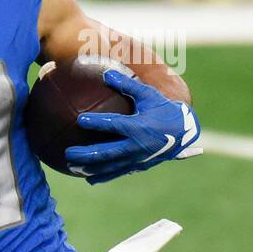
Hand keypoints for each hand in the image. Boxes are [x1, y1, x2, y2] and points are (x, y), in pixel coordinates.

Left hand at [64, 69, 201, 183]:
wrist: (184, 131)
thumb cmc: (163, 109)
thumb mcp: (148, 95)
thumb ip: (127, 84)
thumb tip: (106, 73)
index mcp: (138, 126)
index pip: (114, 124)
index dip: (97, 122)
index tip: (80, 120)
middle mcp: (137, 145)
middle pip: (107, 153)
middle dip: (86, 154)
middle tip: (67, 153)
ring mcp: (137, 159)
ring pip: (110, 166)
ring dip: (90, 168)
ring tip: (72, 168)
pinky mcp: (139, 166)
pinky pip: (118, 172)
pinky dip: (103, 176)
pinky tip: (88, 179)